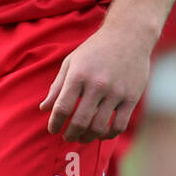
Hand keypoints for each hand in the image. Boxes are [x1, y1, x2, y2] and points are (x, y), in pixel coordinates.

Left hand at [39, 22, 152, 141]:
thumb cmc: (94, 50)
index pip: (62, 107)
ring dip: (88, 137)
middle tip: (66, 137)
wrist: (127, 37)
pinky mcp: (131, 98)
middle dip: (70, 134)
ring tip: (82, 138)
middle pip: (80, 120)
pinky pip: (119, 124)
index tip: (52, 130)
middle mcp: (97, 85)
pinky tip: (101, 134)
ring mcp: (116, 93)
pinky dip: (109, 134)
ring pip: (100, 126)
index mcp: (78, 75)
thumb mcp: (71, 62)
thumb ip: (57, 86)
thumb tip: (44, 108)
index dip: (55, 122)